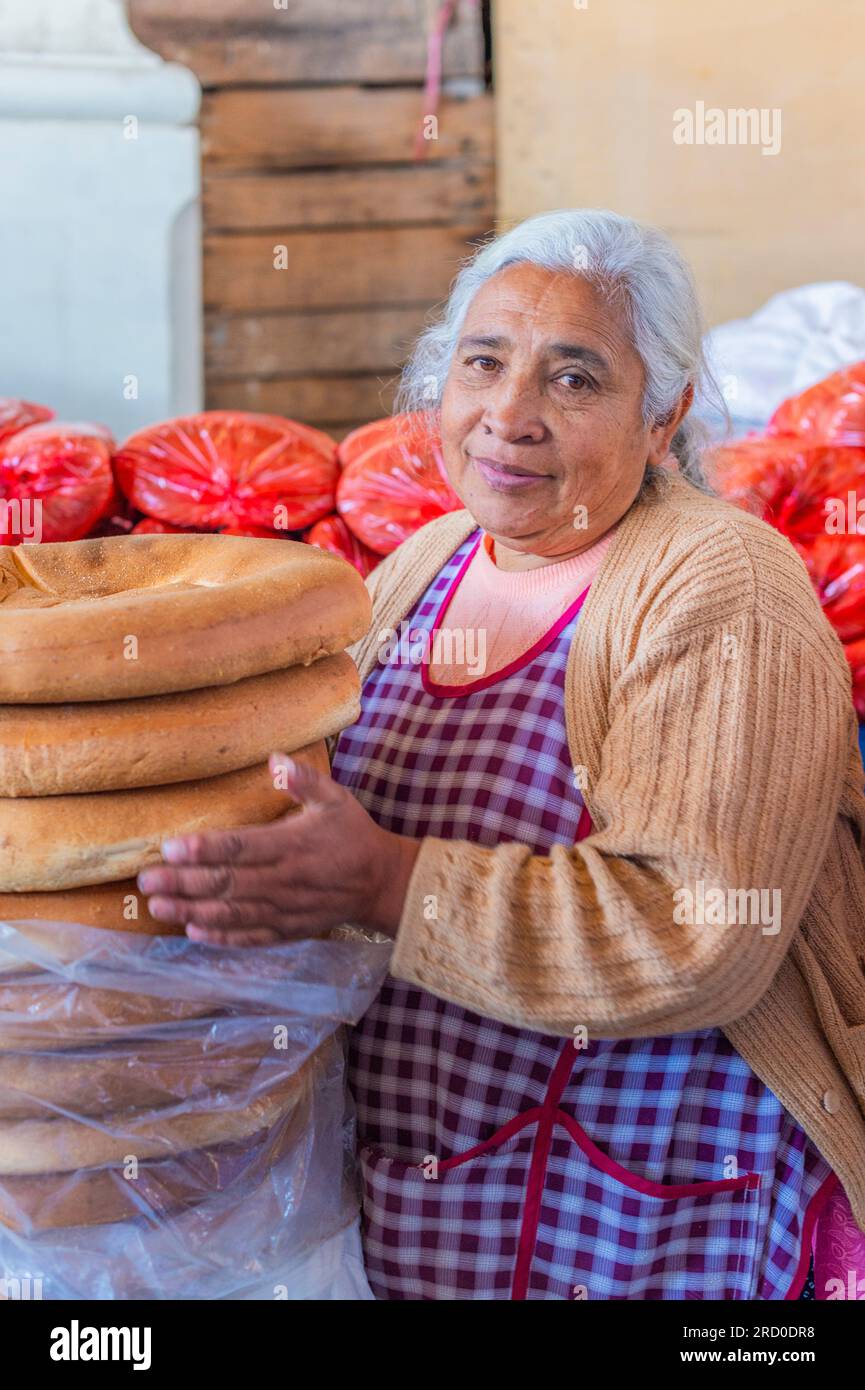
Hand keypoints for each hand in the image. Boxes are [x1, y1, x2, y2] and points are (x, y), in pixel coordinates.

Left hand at [136, 753, 420, 946]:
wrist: (381, 883)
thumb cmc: (353, 835)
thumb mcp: (336, 799)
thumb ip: (305, 780)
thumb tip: (275, 759)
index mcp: (291, 845)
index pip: (239, 848)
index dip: (203, 849)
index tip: (169, 848)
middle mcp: (284, 881)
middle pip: (226, 884)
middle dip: (183, 883)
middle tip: (147, 881)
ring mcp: (285, 909)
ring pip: (231, 914)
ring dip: (191, 911)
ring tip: (158, 907)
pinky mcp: (288, 930)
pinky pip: (250, 937)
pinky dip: (221, 937)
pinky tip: (193, 932)